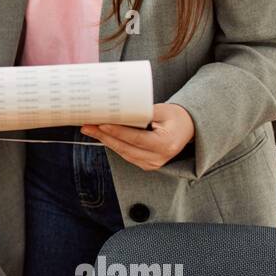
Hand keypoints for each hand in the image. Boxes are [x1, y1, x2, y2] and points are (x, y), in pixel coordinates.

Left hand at [80, 103, 194, 171]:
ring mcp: (153, 164)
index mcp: (165, 144)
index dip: (117, 132)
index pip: (136, 138)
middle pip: (126, 148)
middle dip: (104, 136)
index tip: (101, 124)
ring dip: (105, 141)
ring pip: (123, 153)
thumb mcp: (162, 110)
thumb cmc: (175, 117)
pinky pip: (126, 155)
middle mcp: (159, 158)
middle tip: (88, 126)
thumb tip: (117, 110)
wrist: (187, 128)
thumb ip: (142, 113)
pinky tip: (102, 136)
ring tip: (90, 129)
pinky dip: (114, 145)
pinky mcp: (147, 165)